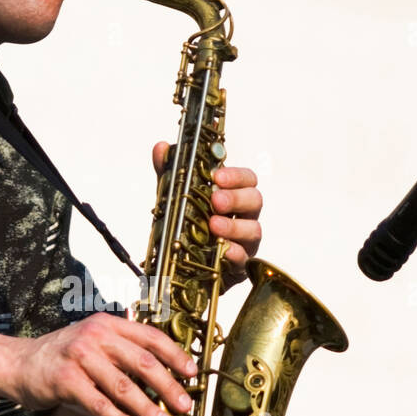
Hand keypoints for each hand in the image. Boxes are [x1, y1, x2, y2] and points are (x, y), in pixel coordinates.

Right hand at [9, 313, 196, 415]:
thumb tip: (162, 378)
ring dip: (148, 409)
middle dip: (169, 387)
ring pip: (124, 386)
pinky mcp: (66, 380)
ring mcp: (80, 356)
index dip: (175, 356)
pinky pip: (99, 404)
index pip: (151, 337)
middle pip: (144, 362)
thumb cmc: (62, 358)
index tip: (193, 374)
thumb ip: (122, 351)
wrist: (18, 363)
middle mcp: (96, 336)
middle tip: (185, 406)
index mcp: (108, 324)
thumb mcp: (93, 342)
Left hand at [152, 143, 262, 290]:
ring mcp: (245, 242)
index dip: (236, 175)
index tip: (217, 176)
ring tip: (214, 225)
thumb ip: (169, 174)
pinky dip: (235, 254)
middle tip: (216, 200)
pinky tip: (223, 251)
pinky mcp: (240, 266)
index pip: (247, 179)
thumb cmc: (188, 228)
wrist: (184, 268)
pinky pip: (244, 259)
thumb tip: (161, 147)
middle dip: (236, 198)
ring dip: (234, 226)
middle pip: (255, 200)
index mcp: (232, 196)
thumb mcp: (174, 199)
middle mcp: (244, 216)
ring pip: (253, 229)